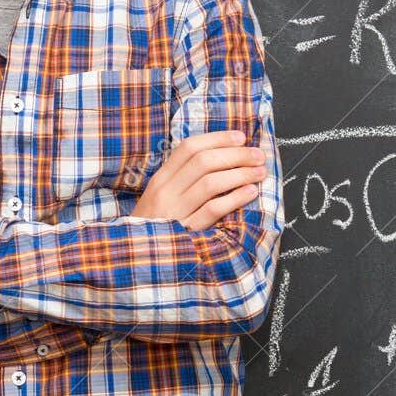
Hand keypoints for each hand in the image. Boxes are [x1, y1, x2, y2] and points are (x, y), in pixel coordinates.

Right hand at [129, 130, 266, 230]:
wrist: (135, 258)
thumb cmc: (154, 225)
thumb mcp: (160, 197)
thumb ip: (182, 178)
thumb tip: (220, 158)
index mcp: (160, 179)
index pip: (189, 148)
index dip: (218, 139)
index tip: (241, 137)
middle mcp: (166, 192)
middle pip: (203, 162)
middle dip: (236, 154)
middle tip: (258, 155)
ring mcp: (175, 212)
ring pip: (210, 183)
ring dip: (240, 174)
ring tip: (260, 172)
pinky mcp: (187, 232)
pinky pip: (213, 210)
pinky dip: (234, 199)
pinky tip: (250, 193)